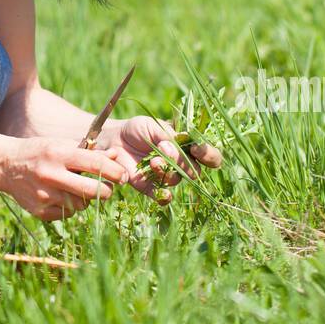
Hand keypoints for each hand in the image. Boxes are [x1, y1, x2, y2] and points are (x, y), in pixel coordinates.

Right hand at [0, 136, 130, 221]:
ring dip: (85, 199)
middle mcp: (51, 175)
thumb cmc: (41, 152)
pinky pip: (67, 214)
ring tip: (75, 188)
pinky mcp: (40, 211)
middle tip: (106, 187)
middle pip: (93, 191)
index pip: (96, 165)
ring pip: (81, 205)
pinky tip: (61, 195)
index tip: (123, 176)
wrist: (6, 165)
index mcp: (59, 154)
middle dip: (105, 191)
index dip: (115, 172)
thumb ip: (89, 153)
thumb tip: (116, 157)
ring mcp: (44, 195)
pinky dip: (69, 207)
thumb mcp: (62, 145)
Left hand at [99, 115, 222, 205]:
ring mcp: (166, 176)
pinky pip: (162, 198)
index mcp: (187, 147)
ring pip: (176, 180)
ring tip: (152, 161)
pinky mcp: (151, 187)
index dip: (209, 155)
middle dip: (182, 162)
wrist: (114, 139)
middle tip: (164, 149)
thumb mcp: (153, 125)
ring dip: (167, 172)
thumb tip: (177, 148)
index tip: (196, 148)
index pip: (210, 156)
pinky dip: (164, 197)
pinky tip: (162, 193)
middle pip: (194, 171)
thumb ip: (168, 136)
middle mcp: (181, 164)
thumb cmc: (138, 129)